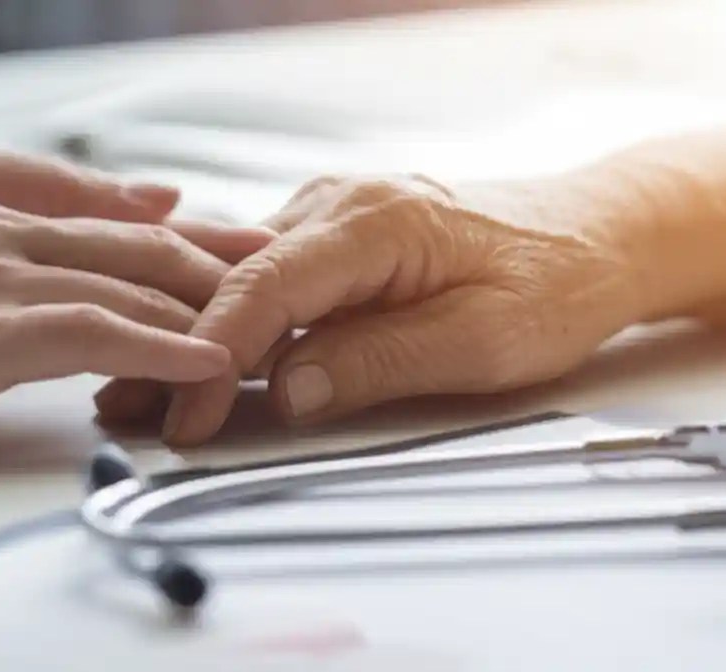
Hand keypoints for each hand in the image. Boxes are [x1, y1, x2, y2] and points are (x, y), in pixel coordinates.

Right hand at [0, 183, 269, 447]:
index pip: (96, 221)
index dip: (171, 232)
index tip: (224, 239)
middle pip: (132, 243)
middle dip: (217, 257)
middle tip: (283, 267)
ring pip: (128, 281)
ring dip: (210, 304)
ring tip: (276, 319)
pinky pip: (93, 332)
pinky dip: (161, 346)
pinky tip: (211, 361)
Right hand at [150, 174, 652, 445]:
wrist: (598, 237)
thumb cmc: (556, 282)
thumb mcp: (481, 339)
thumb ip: (378, 361)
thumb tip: (286, 391)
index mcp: (375, 221)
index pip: (265, 287)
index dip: (214, 354)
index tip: (186, 413)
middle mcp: (342, 204)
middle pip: (237, 280)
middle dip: (180, 348)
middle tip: (127, 408)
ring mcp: (337, 217)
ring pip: (246, 279)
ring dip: (200, 338)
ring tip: (143, 391)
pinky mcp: (343, 239)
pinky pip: (274, 279)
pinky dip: (239, 324)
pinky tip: (206, 360)